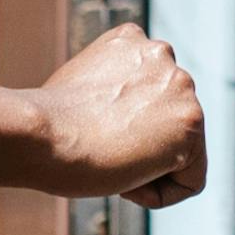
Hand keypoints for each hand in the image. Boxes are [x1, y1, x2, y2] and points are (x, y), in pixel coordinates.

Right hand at [31, 19, 206, 205]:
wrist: (42, 136)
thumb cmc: (45, 125)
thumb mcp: (79, 90)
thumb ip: (111, 94)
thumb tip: (118, 120)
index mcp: (132, 41)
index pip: (147, 96)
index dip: (119, 127)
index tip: (91, 134)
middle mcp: (162, 55)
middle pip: (168, 122)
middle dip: (139, 144)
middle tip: (100, 151)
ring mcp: (181, 88)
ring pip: (181, 151)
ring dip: (148, 168)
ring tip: (112, 162)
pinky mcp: (191, 125)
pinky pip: (191, 180)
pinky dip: (161, 193)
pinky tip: (127, 184)